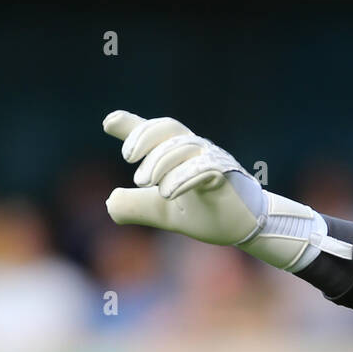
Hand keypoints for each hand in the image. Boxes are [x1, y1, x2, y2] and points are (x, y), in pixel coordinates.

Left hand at [103, 110, 266, 247]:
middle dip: (144, 138)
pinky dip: (181, 177)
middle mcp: (196, 150)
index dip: (132, 126)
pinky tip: (165, 192)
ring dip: (160, 161)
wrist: (244, 229)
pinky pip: (203, 168)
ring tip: (145, 183)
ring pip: (183, 147)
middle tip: (128, 159)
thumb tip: (109, 203)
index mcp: (180, 154)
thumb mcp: (163, 212)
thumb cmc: (208, 213)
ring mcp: (213, 160)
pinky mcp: (227, 176)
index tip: (108, 123)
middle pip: (168, 129)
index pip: (155, 132)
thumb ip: (137, 206)